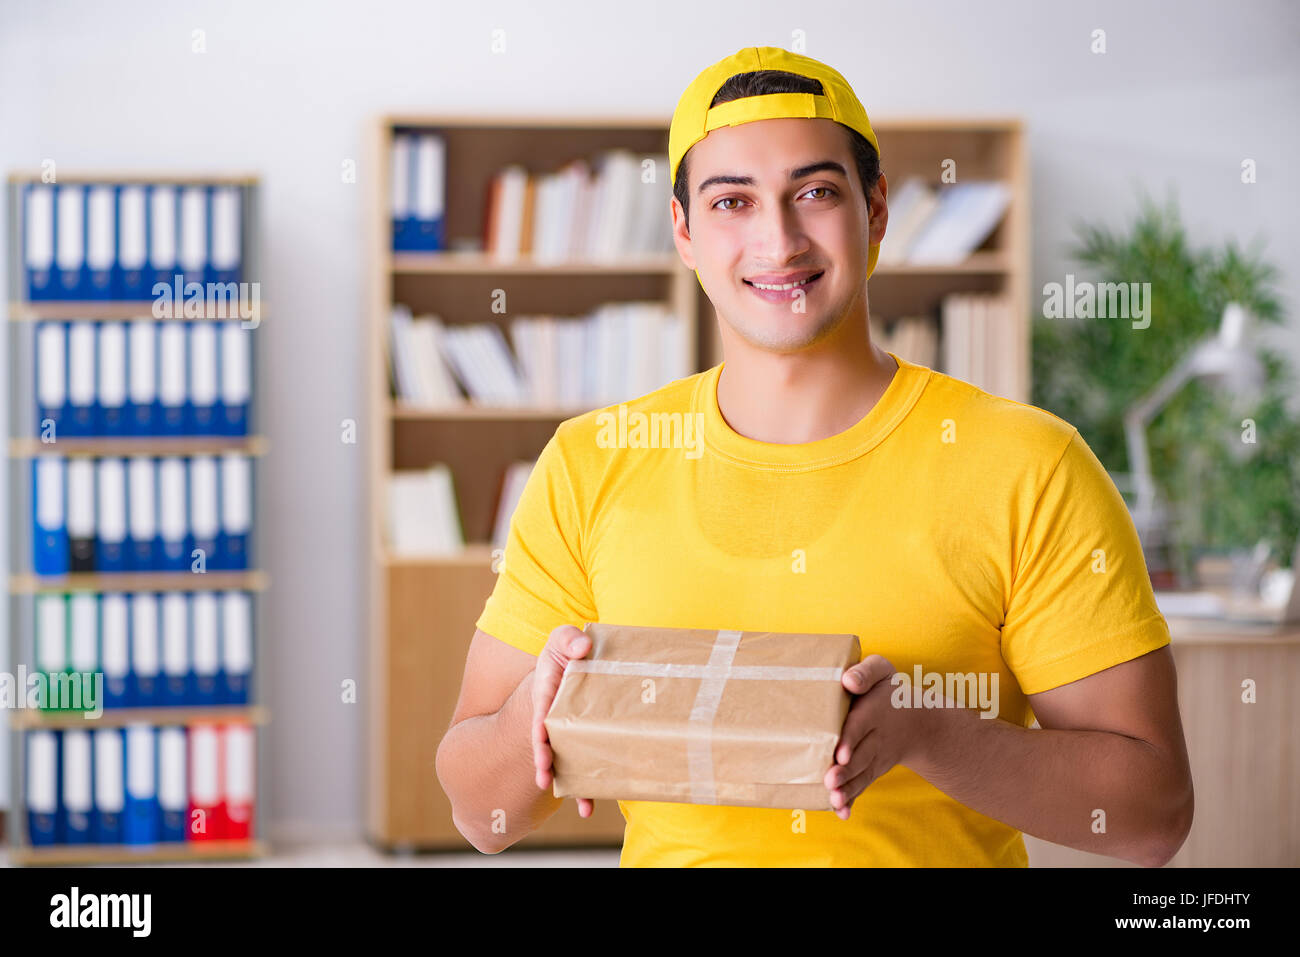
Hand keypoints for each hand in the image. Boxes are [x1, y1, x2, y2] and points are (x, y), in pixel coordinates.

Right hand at [532, 624, 595, 817]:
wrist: (580, 662)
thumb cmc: (568, 650)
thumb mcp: (563, 639)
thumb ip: (569, 638)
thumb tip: (583, 647)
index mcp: (547, 695)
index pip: (539, 713)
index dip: (538, 728)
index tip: (539, 739)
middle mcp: (551, 719)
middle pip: (544, 743)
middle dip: (543, 760)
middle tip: (543, 776)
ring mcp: (564, 734)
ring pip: (560, 762)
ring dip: (562, 781)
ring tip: (570, 800)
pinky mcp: (579, 744)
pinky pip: (579, 768)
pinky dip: (583, 790)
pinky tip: (587, 809)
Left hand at [824, 654, 927, 820]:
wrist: (918, 721)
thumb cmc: (887, 690)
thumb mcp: (881, 671)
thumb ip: (866, 672)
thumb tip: (849, 680)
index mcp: (874, 710)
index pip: (861, 725)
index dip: (851, 740)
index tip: (841, 755)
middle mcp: (877, 737)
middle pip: (861, 756)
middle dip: (846, 771)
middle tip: (830, 782)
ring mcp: (876, 756)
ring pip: (862, 774)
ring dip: (848, 788)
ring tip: (834, 800)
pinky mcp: (872, 769)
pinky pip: (863, 784)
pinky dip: (853, 798)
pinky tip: (841, 812)